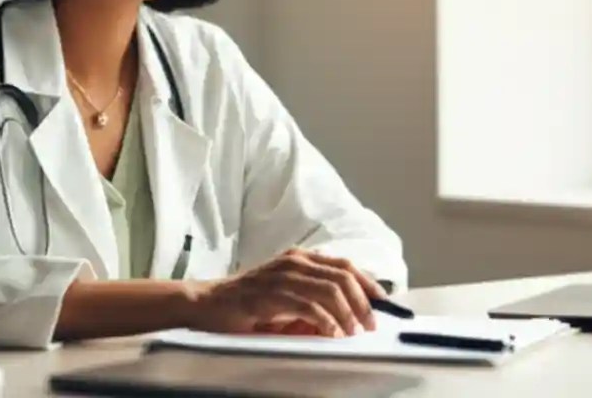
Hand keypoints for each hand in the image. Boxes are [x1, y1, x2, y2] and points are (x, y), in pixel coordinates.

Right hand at [188, 248, 385, 337]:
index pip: (345, 265)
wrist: (207, 303)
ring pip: (330, 289)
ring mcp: (282, 275)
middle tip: (370, 324)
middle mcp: (294, 262)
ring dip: (348, 312)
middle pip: (343, 275)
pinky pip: (308, 305)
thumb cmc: (248, 304)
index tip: (384, 303)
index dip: (368, 283)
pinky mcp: (270, 294)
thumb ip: (314, 302)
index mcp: (301, 259)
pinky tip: (332, 333)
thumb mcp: (287, 299)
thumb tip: (349, 317)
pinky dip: (326, 320)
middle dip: (363, 301)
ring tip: (354, 332)